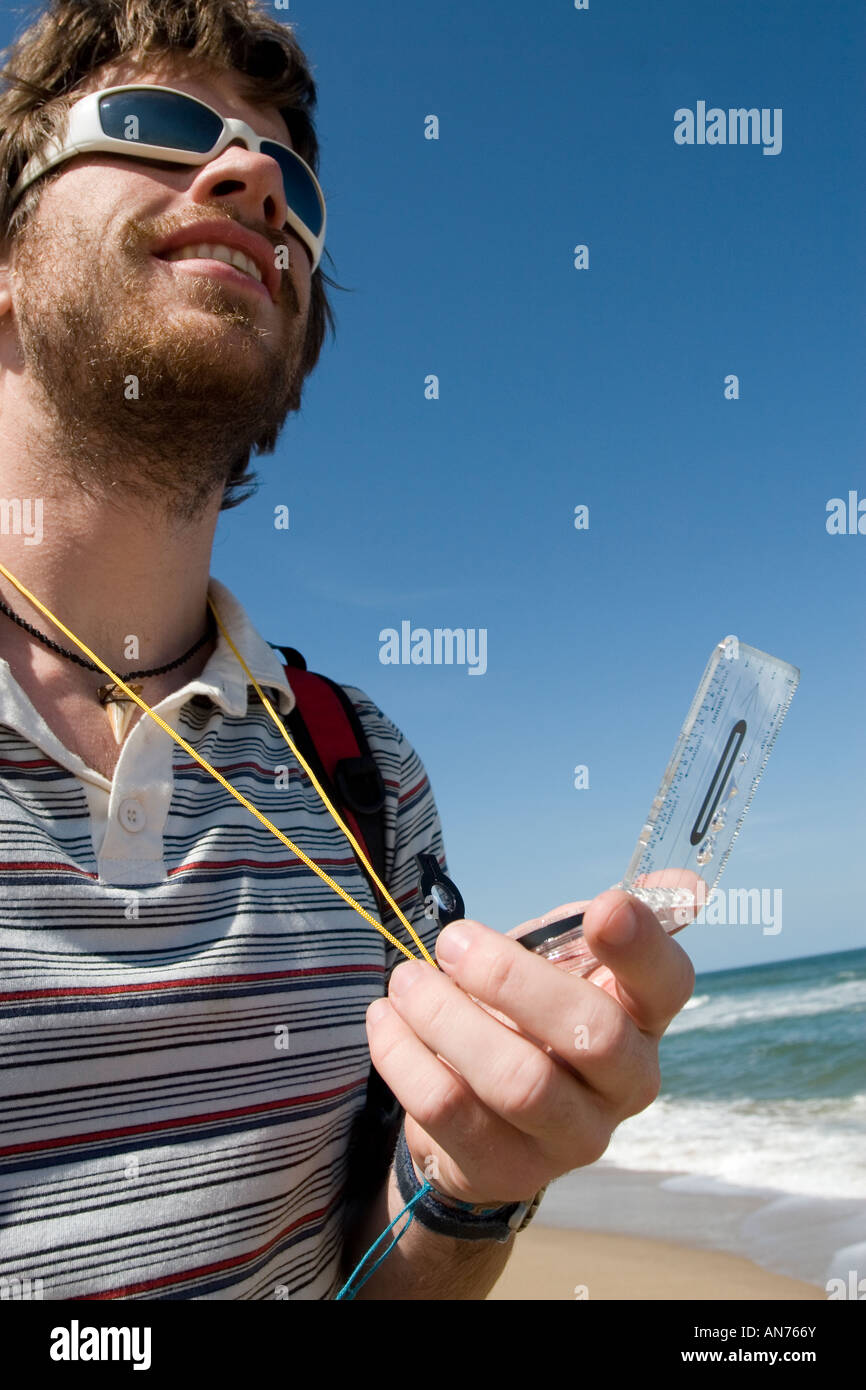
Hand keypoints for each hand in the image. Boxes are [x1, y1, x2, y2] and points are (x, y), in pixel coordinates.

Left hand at [364, 887, 694, 1205]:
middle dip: (513, 979)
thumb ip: (592, 924)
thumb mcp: (558, 964)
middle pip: (594, 1033)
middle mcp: (625, 1084)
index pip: (669, 983)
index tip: (604, 907)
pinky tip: (385, 1021)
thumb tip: (683, 881)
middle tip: (451, 942)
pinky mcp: (510, 1169)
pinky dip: (406, 1057)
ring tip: (405, 981)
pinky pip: (452, 1112)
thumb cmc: (525, 1016)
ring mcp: (573, 1137)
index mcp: (642, 1019)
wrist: (481, 1115)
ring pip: (519, 1080)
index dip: (643, 946)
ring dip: (447, 1018)